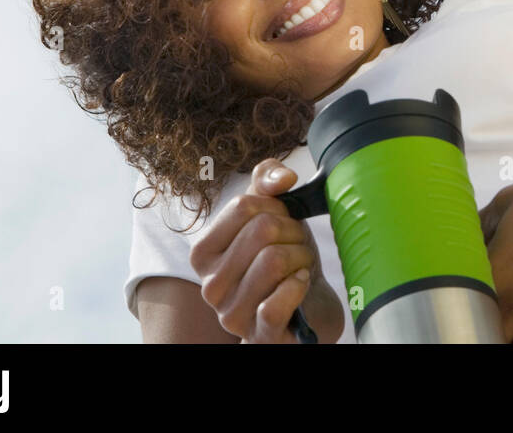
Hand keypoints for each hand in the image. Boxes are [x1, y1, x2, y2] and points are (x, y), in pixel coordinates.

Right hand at [190, 158, 344, 343]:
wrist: (308, 305)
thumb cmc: (285, 258)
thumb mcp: (273, 213)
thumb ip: (268, 181)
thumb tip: (283, 178)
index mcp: (203, 253)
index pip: (242, 205)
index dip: (276, 206)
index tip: (284, 220)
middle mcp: (210, 285)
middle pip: (262, 230)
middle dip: (293, 231)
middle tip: (297, 244)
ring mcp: (232, 314)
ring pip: (274, 260)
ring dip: (300, 256)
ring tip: (300, 265)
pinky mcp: (260, 335)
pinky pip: (277, 301)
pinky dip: (298, 285)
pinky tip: (300, 284)